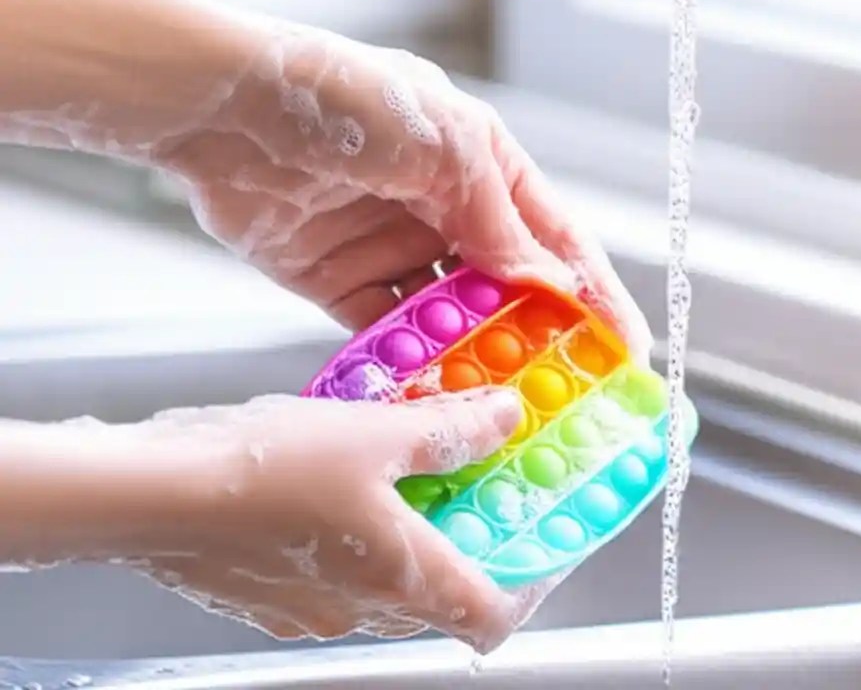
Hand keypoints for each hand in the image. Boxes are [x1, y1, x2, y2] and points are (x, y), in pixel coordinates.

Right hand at [119, 387, 549, 650]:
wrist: (141, 495)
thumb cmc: (256, 473)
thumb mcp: (377, 431)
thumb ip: (451, 430)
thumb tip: (506, 419)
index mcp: (405, 579)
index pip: (496, 618)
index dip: (531, 580)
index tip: (542, 537)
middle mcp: (363, 608)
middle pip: (447, 595)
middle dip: (473, 539)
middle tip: (482, 480)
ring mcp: (311, 608)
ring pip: (391, 581)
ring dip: (415, 532)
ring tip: (416, 465)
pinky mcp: (268, 593)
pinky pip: (337, 570)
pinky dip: (360, 533)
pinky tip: (347, 477)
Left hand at [155, 19, 651, 355]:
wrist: (224, 107)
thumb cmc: (346, 101)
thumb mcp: (447, 148)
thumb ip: (498, 222)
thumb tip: (550, 286)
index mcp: (483, 169)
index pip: (556, 242)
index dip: (594, 295)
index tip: (624, 349)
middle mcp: (444, 211)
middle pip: (508, 291)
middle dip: (537, 342)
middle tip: (564, 396)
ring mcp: (392, 250)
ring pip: (450, 322)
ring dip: (472, 361)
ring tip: (496, 407)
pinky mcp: (339, 283)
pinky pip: (386, 336)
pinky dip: (406, 365)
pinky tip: (427, 395)